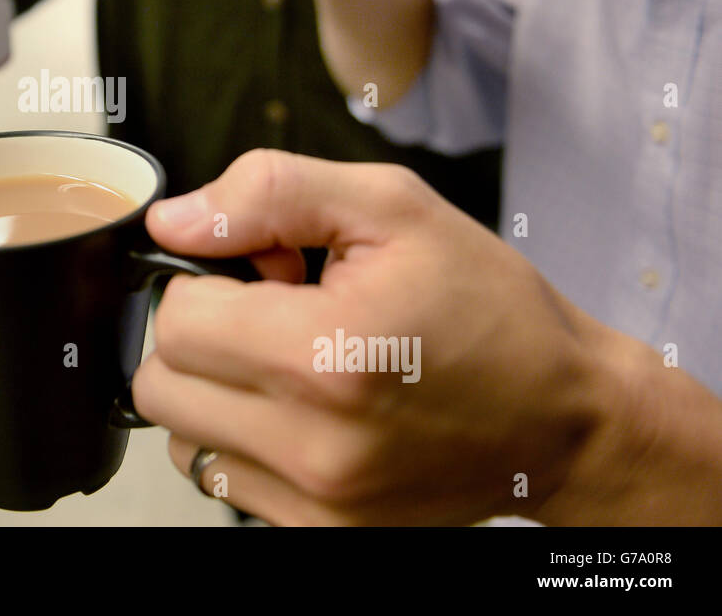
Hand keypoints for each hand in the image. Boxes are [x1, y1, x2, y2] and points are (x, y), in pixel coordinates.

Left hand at [132, 149, 641, 524]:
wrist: (565, 418)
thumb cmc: (489, 310)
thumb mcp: (392, 208)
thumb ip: (269, 195)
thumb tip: (173, 222)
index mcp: (326, 355)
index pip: (175, 320)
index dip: (205, 282)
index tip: (262, 274)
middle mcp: (314, 444)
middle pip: (161, 384)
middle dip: (199, 335)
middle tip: (271, 314)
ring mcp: (317, 502)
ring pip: (183, 437)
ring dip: (214, 391)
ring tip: (290, 363)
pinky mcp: (322, 532)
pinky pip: (224, 480)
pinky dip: (244, 439)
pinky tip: (304, 410)